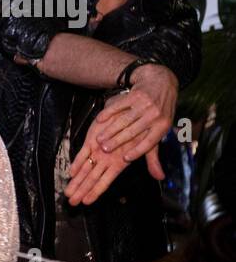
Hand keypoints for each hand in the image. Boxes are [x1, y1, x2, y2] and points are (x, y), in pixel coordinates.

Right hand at [67, 71, 172, 204]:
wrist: (161, 83)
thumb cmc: (159, 113)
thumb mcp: (160, 132)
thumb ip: (154, 155)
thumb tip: (159, 177)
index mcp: (162, 126)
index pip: (150, 141)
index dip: (137, 150)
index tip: (124, 159)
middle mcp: (154, 116)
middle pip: (134, 131)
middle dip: (118, 141)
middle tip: (104, 150)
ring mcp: (144, 105)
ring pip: (124, 120)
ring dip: (110, 130)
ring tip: (98, 140)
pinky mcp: (134, 95)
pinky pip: (119, 106)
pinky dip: (108, 114)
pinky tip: (99, 121)